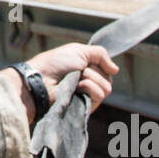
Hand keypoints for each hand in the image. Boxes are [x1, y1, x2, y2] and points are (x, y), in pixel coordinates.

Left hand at [2, 44, 118, 122]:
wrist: (42, 79)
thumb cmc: (56, 63)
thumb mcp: (80, 51)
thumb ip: (101, 55)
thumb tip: (116, 70)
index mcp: (87, 70)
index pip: (107, 69)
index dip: (100, 64)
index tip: (86, 62)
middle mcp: (89, 84)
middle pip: (108, 78)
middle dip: (93, 71)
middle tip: (77, 70)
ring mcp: (87, 96)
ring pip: (107, 87)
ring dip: (91, 78)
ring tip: (75, 79)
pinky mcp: (86, 106)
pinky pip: (100, 95)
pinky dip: (89, 87)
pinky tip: (77, 87)